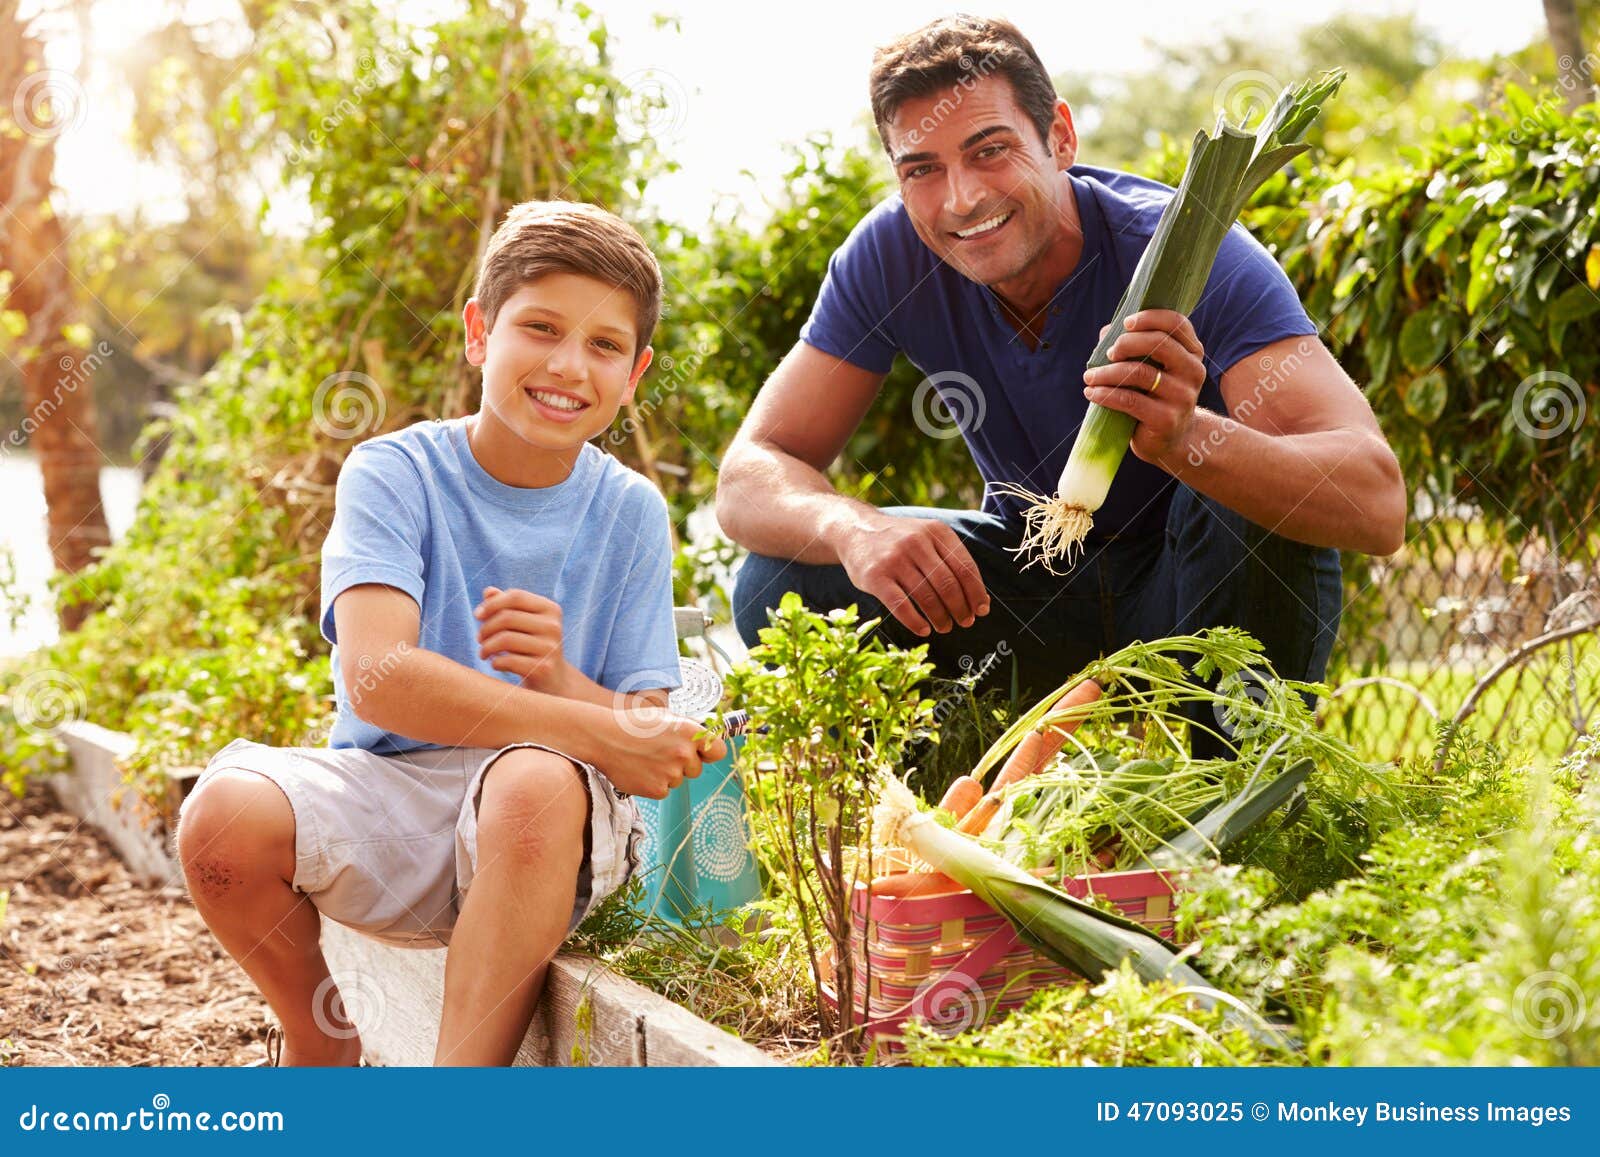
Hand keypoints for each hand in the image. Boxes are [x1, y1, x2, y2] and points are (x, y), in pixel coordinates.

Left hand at [474, 585, 569, 693]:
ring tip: (483, 653)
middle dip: (486, 628)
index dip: (492, 604)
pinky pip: (509, 660)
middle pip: (507, 617)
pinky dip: (495, 662)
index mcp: (550, 609)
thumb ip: (506, 605)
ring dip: (486, 647)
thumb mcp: (522, 623)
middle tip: (480, 639)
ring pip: (505, 639)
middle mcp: (553, 626)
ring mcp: (550, 647)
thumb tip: (488, 591)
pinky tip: (495, 664)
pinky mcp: (543, 668)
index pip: (516, 596)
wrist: (552, 680)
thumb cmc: (531, 646)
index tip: (477, 615)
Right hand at [591, 704, 727, 799]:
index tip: (703, 754)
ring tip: (645, 758)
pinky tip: (639, 769)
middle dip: (682, 764)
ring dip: (666, 774)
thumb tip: (705, 743)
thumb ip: (687, 731)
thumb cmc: (633, 725)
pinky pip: (663, 790)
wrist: (603, 737)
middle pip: (696, 769)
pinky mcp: (657, 790)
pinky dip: (653, 783)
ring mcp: (671, 774)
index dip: (710, 753)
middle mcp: (683, 754)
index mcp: (689, 732)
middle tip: (659, 753)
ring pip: (678, 780)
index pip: (718, 751)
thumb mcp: (665, 719)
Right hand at [835, 513, 988, 636]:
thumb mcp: (927, 537)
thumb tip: (980, 600)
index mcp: (936, 532)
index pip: (965, 567)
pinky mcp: (875, 576)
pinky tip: (923, 629)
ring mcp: (894, 559)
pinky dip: (915, 622)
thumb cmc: (900, 541)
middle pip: (948, 584)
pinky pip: (900, 605)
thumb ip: (951, 560)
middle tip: (964, 622)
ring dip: (940, 618)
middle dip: (961, 608)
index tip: (981, 611)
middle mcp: (916, 542)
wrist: (855, 530)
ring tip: (945, 627)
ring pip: (926, 596)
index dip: (976, 593)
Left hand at [1082, 309, 1206, 467]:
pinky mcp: (1166, 419)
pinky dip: (1106, 394)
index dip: (1150, 317)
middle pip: (1160, 343)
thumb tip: (1105, 332)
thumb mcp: (1150, 368)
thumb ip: (1132, 346)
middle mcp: (1193, 371)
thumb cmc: (1154, 397)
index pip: (1177, 324)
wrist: (1171, 440)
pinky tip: (1091, 393)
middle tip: (1107, 353)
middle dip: (1127, 343)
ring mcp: (1182, 396)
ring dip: (1107, 372)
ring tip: (1089, 377)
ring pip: (1140, 373)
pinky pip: (1130, 401)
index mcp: (1192, 353)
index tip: (1125, 323)